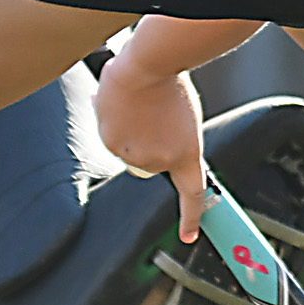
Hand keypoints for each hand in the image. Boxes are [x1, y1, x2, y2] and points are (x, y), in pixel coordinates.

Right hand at [94, 41, 208, 241]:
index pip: (193, 195)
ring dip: (128, 131)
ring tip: (137, 106)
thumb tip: (145, 142)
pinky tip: (119, 104)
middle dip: (148, 145)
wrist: (147, 68)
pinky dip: (111, 121)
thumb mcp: (183, 115)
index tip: (188, 236)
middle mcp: (162, 162)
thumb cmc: (169, 82)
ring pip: (128, 150)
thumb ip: (170, 137)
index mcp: (187, 154)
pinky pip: (110, 137)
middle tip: (150, 118)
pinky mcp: (113, 144)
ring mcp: (136, 155)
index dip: (191, 218)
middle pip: (150, 163)